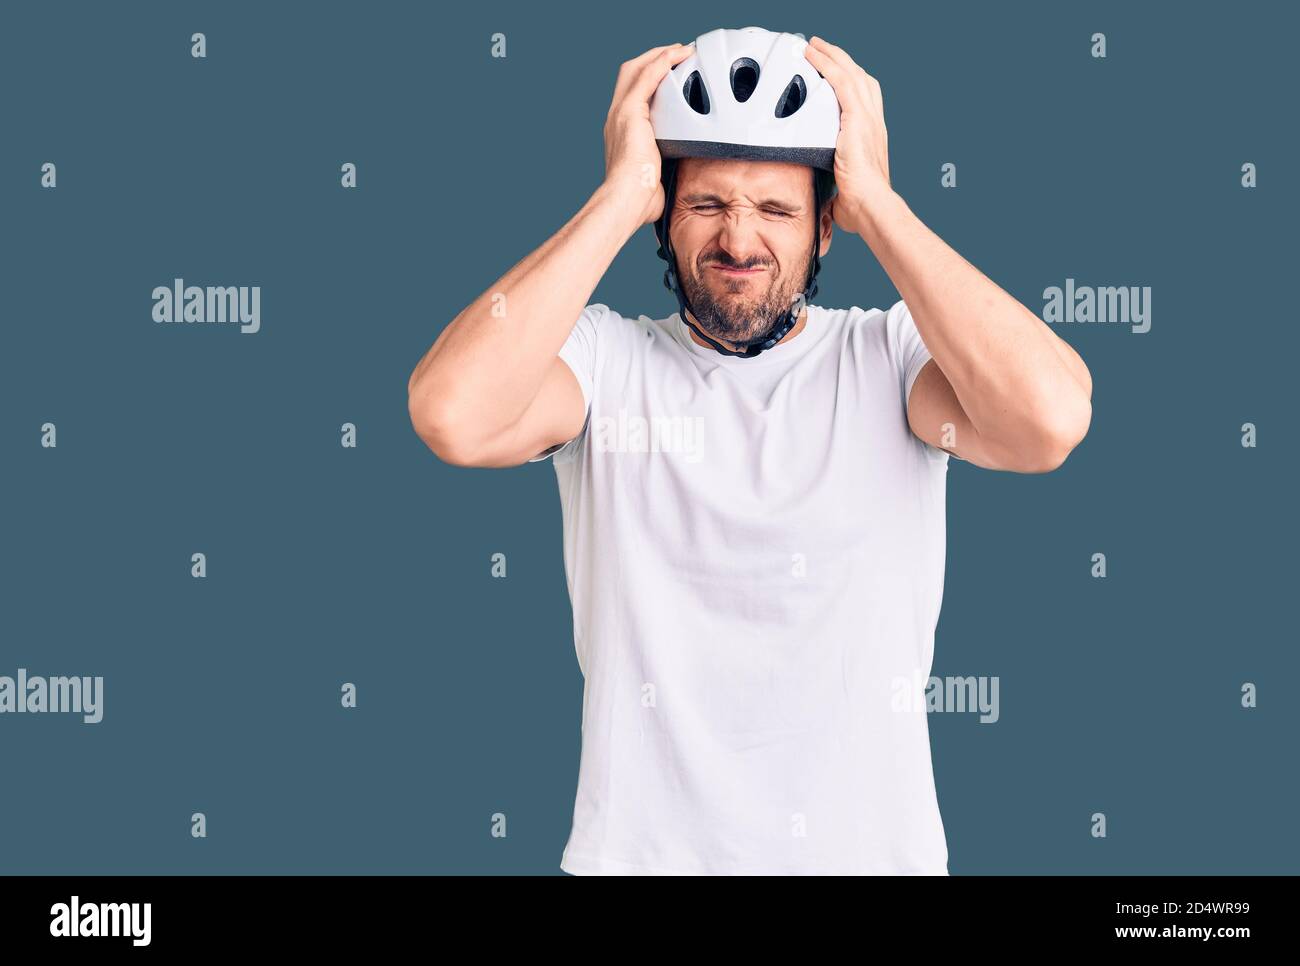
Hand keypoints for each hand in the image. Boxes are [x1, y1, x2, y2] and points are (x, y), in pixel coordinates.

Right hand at [602, 42, 696, 225]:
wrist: (626, 201)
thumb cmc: (639, 201)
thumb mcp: (656, 180)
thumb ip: (666, 172)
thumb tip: (684, 181)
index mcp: (621, 132)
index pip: (632, 93)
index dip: (651, 79)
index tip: (672, 74)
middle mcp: (617, 118)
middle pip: (631, 73)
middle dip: (654, 59)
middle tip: (679, 55)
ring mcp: (621, 113)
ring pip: (637, 68)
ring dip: (661, 55)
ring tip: (682, 50)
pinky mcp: (629, 112)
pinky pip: (647, 75)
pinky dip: (663, 61)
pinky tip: (679, 55)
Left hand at [803, 36, 892, 235]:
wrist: (872, 207)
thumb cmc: (861, 208)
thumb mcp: (845, 193)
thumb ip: (834, 190)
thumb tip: (824, 202)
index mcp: (873, 136)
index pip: (864, 98)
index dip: (850, 81)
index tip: (834, 72)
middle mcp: (874, 122)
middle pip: (859, 78)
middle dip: (840, 60)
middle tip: (820, 49)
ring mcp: (868, 118)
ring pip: (850, 73)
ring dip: (831, 55)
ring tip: (813, 45)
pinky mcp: (857, 119)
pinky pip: (842, 82)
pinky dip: (828, 64)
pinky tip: (814, 55)